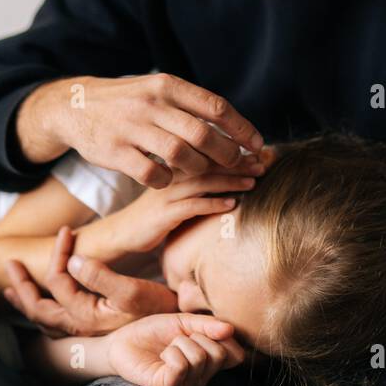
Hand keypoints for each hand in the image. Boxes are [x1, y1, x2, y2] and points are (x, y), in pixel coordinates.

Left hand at [3, 225, 177, 337]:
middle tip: (10, 264)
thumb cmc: (157, 309)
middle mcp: (78, 327)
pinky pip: (55, 323)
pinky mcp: (90, 330)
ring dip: (25, 301)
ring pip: (44, 318)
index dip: (59, 252)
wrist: (176, 330)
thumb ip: (100, 276)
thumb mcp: (132, 291)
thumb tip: (72, 260)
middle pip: (37, 308)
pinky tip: (42, 304)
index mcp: (84, 315)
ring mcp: (83, 331)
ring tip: (11, 289)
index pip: (58, 280)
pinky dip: (41, 311)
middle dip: (21, 285)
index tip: (67, 230)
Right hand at [17, 72, 264, 187]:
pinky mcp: (115, 151)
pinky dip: (166, 180)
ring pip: (180, 154)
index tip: (257, 144)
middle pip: (202, 133)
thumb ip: (190, 104)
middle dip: (227, 153)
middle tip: (240, 164)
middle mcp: (151, 104)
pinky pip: (151, 173)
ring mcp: (132, 128)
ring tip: (205, 172)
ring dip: (199, 168)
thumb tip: (235, 123)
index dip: (241, 127)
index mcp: (167, 85)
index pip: (215, 106)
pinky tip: (168, 179)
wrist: (74, 106)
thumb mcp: (157, 90)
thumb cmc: (127, 102)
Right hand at [88, 169, 260, 260]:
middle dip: (238, 164)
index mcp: (175, 165)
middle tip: (262, 164)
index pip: (208, 152)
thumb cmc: (155, 212)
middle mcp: (171, 174)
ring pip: (202, 182)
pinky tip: (231, 205)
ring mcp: (166, 194)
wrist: (122, 232)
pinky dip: (213, 205)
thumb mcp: (176, 191)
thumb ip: (198, 180)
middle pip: (208, 163)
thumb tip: (231, 175)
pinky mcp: (163, 214)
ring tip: (253, 182)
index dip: (235, 152)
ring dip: (230, 181)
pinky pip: (191, 207)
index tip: (259, 154)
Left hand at [106, 313, 246, 385]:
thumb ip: (206, 325)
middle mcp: (203, 377)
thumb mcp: (182, 321)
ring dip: (180, 343)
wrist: (122, 341)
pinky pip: (182, 367)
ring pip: (200, 358)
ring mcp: (187, 385)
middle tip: (178, 339)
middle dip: (196, 336)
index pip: (236, 355)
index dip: (223, 337)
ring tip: (168, 348)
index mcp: (210, 362)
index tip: (201, 331)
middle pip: (219, 354)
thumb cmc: (153, 332)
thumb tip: (230, 328)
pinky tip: (162, 356)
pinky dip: (171, 353)